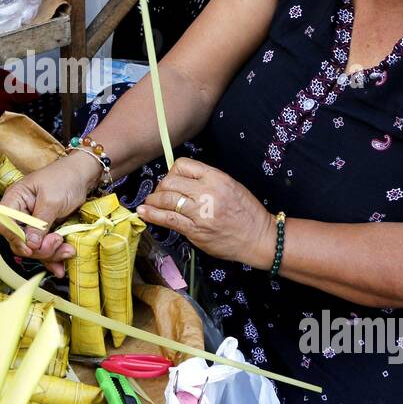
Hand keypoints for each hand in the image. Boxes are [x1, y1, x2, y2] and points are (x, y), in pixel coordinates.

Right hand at [0, 152, 101, 276]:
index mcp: (15, 200)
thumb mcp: (52, 200)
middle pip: (18, 241)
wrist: (83, 176)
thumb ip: (40, 223)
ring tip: (67, 250)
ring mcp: (33, 224)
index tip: (29, 246)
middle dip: (37, 248)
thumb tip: (31, 245)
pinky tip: (61, 266)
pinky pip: (43, 249)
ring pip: (32, 249)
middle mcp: (20, 213)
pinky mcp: (45, 231)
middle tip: (56, 242)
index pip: (2, 223)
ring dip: (49, 254)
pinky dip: (53, 257)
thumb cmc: (65, 178)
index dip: (13, 237)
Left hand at [139, 158, 275, 268]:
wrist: (259, 237)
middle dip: (161, 187)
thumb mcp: (230, 185)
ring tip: (149, 204)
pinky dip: (152, 215)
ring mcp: (200, 212)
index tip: (172, 181)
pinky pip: (168, 219)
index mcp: (216, 177)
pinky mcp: (195, 230)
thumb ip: (206, 181)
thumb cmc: (246, 212)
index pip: (183, 165)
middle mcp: (207, 192)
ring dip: (153, 201)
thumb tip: (180, 180)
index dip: (172, 172)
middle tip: (161, 195)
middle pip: (170, 181)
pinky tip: (143, 212)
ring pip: (166, 199)